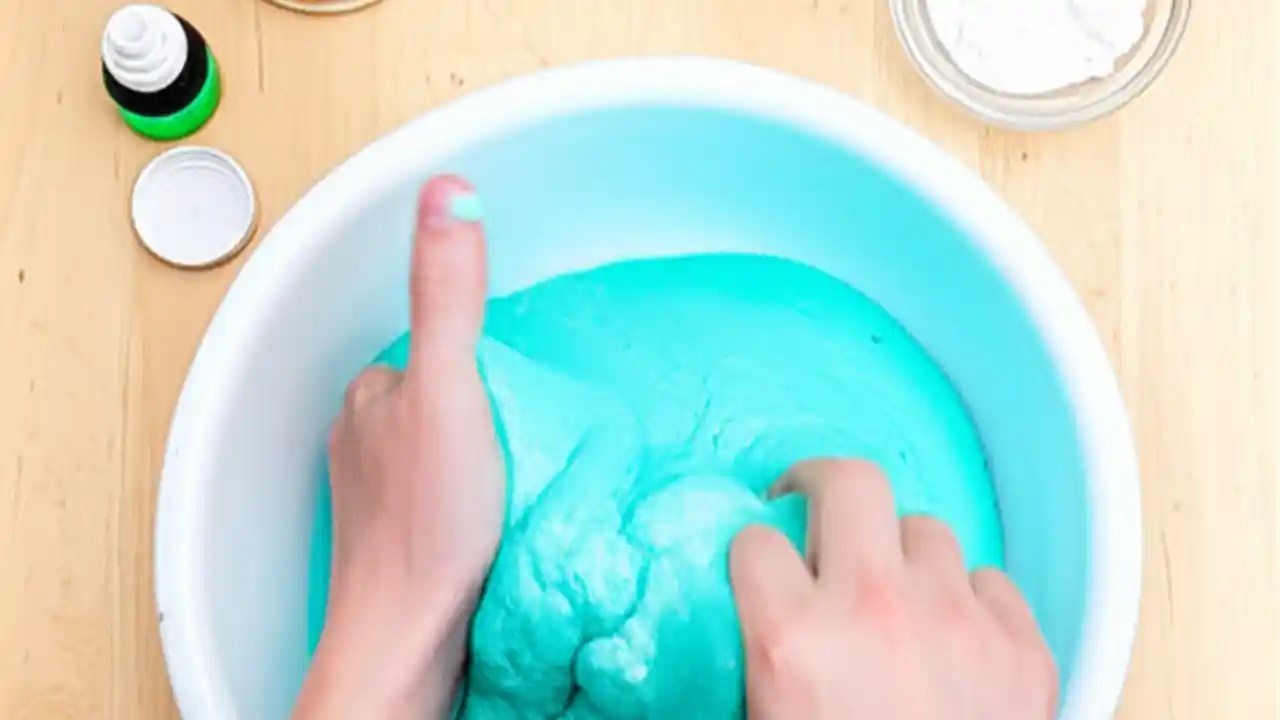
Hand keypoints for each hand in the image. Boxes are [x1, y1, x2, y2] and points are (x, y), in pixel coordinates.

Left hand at [293, 176, 504, 719]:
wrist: (413, 639)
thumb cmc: (430, 522)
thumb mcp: (450, 387)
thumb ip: (449, 294)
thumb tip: (448, 191)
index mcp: (368, 395)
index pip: (430, 345)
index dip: (478, 356)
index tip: (516, 385)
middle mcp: (361, 441)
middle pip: (437, 395)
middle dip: (480, 404)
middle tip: (528, 433)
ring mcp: (376, 496)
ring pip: (436, 447)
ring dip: (477, 454)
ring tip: (518, 476)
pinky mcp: (397, 543)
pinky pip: (438, 496)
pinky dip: (467, 496)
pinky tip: (495, 517)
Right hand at [730, 459, 1057, 719]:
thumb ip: (761, 660)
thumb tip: (752, 628)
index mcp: (794, 641)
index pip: (753, 543)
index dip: (754, 551)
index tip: (763, 563)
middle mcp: (875, 611)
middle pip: (849, 481)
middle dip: (824, 485)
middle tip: (817, 512)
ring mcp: (958, 622)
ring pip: (927, 529)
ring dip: (903, 555)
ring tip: (897, 595)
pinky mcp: (1024, 649)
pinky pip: (992, 581)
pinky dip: (970, 599)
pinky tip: (955, 636)